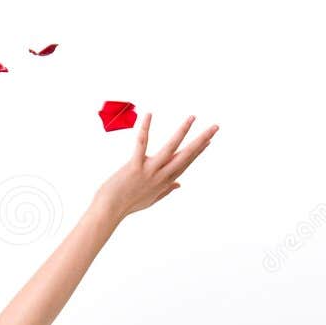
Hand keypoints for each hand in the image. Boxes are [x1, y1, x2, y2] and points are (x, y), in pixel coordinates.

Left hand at [96, 113, 218, 222]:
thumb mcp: (151, 199)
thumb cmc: (128, 203)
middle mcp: (161, 175)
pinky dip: (145, 128)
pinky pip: (141, 144)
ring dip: (182, 132)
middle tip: (215, 127)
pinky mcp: (135, 166)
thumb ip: (166, 190)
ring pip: (170, 148)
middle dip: (201, 140)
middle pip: (186, 155)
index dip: (198, 151)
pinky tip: (150, 114)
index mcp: (165, 182)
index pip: (186, 163)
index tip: (209, 140)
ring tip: (192, 118)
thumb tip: (179, 184)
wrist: (110, 210)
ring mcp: (149, 170)